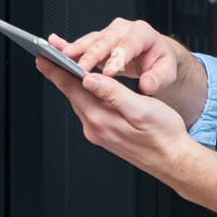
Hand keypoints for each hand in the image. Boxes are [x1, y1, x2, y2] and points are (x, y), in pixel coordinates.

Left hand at [34, 56, 195, 184]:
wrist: (173, 159)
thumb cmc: (163, 134)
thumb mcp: (139, 108)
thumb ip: (112, 93)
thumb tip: (89, 78)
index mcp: (100, 118)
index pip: (72, 89)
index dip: (56, 71)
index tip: (42, 58)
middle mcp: (95, 127)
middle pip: (72, 95)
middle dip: (60, 75)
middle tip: (47, 58)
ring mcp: (100, 133)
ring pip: (80, 102)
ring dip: (72, 85)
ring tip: (63, 68)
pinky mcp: (106, 135)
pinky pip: (89, 110)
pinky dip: (84, 95)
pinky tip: (87, 88)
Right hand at [46, 17, 177, 96]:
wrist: (156, 54)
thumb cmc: (161, 63)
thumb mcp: (166, 72)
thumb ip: (157, 78)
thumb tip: (147, 86)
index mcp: (143, 33)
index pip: (129, 44)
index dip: (118, 57)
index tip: (109, 72)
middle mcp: (123, 29)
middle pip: (105, 40)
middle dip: (92, 55)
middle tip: (81, 69)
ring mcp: (109, 34)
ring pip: (90, 41)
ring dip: (76, 50)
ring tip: (62, 58)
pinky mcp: (98, 41)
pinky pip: (82, 43)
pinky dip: (67, 44)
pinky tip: (54, 45)